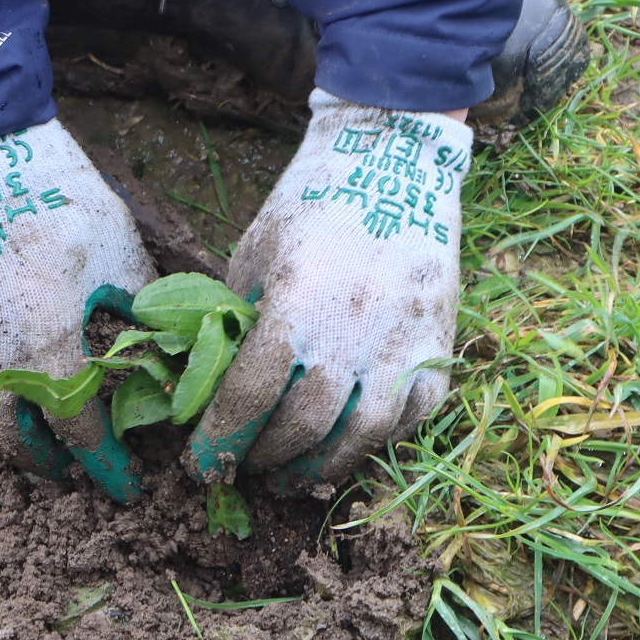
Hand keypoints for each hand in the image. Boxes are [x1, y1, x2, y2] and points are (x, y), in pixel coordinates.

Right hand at [0, 119, 156, 501]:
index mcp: (44, 347)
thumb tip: (166, 362)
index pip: (78, 433)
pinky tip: (22, 375)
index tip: (127, 485)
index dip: (106, 464)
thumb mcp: (121, 256)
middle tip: (81, 467)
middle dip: (51, 465)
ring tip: (51, 431)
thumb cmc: (57, 195)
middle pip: (13, 445)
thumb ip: (142, 320)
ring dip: (19, 433)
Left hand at [188, 90, 470, 490]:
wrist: (394, 163)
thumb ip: (235, 320)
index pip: (250, 395)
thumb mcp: (254, 254)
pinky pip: (411, 416)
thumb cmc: (311, 205)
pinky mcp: (438, 347)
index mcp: (296, 302)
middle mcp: (353, 330)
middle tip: (245, 466)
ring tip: (291, 476)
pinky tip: (348, 445)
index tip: (201, 460)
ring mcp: (402, 343)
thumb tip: (205, 383)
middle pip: (302, 425)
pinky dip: (378, 441)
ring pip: (360, 436)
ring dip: (319, 467)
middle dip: (264, 456)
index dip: (221, 438)